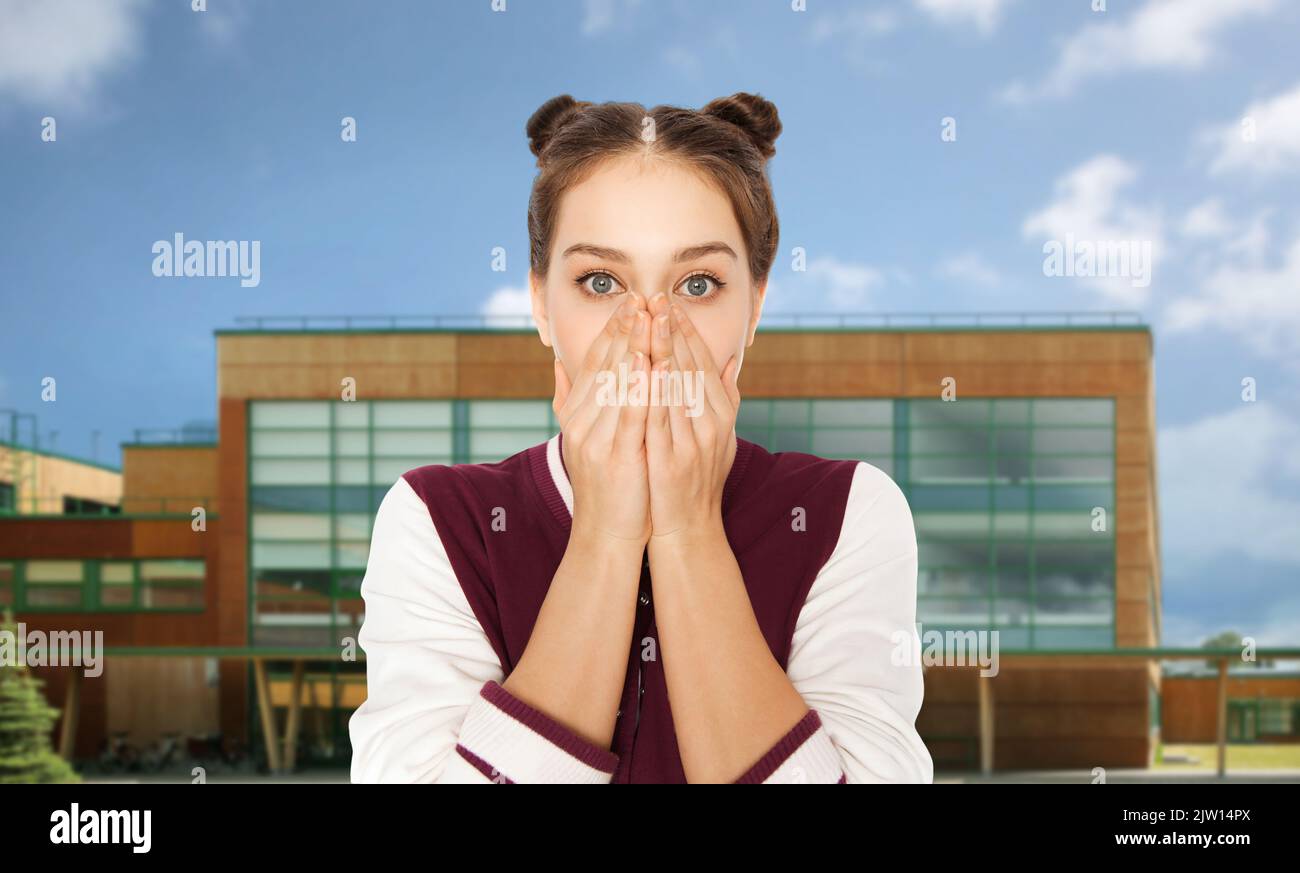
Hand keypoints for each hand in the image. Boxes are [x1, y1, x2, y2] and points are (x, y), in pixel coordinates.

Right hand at [553, 295, 652, 544]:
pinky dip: (637, 389)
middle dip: (624, 329)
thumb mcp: (585, 438)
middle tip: (641, 296)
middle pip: (604, 366)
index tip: (630, 302)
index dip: (612, 330)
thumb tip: (558, 365)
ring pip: (616, 385)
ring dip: (632, 348)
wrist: (605, 535)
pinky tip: (647, 363)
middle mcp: (582, 422)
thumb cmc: (607, 484)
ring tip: (646, 317)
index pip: (594, 362)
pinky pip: (628, 417)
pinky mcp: (616, 458)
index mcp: (578, 414)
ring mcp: (597, 440)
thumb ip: (571, 400)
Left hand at [644, 294, 740, 540]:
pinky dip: (650, 391)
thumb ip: (727, 397)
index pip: (703, 363)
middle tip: (658, 298)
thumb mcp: (721, 436)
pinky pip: (658, 418)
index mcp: (721, 414)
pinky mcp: (671, 460)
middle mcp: (712, 425)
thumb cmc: (699, 479)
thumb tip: (733, 360)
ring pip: (676, 388)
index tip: (670, 302)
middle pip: (692, 368)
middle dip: (673, 330)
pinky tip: (640, 368)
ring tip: (648, 320)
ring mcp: (693, 443)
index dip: (687, 331)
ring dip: (661, 351)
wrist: (688, 528)